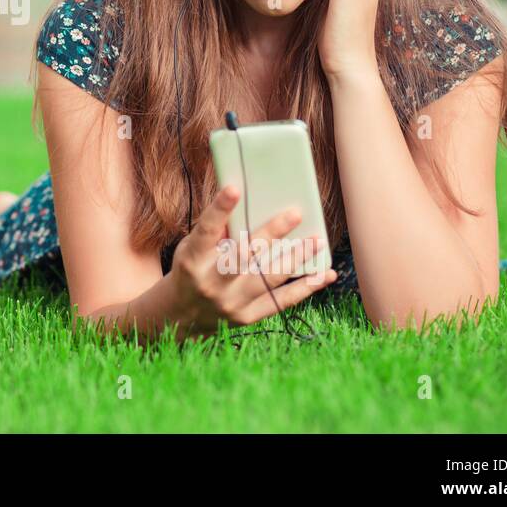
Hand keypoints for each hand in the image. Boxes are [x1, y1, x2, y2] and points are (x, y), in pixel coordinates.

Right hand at [168, 184, 334, 337]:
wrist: (182, 316)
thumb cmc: (191, 270)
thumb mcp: (191, 249)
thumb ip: (216, 231)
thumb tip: (248, 204)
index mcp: (192, 260)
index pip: (206, 230)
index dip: (219, 210)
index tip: (234, 188)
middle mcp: (211, 282)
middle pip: (244, 255)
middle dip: (272, 233)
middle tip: (295, 213)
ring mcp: (230, 302)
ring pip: (268, 278)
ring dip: (296, 257)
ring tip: (317, 240)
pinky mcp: (246, 318)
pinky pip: (281, 302)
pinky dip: (306, 287)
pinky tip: (324, 274)